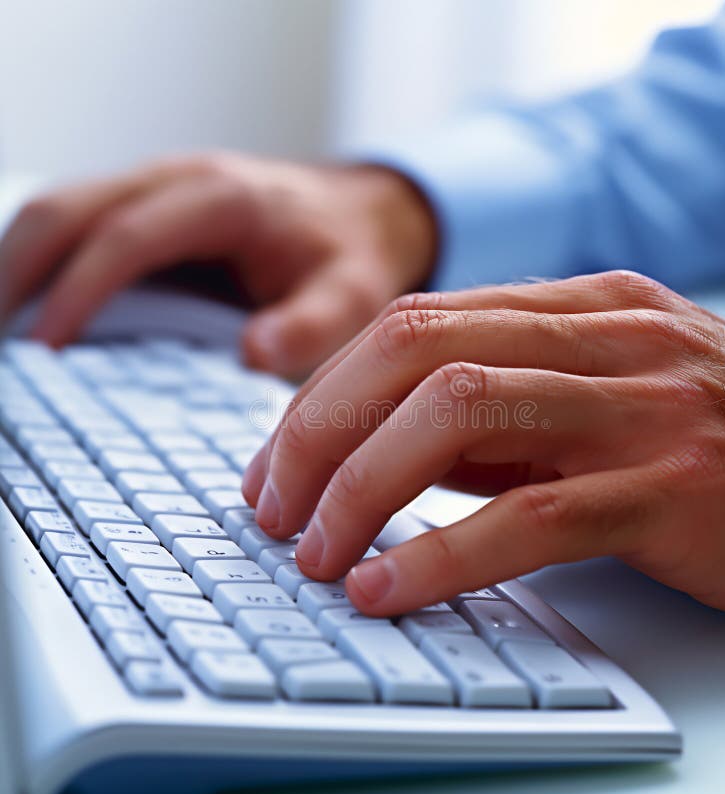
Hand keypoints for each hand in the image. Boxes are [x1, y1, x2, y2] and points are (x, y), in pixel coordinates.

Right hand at [0, 153, 436, 377]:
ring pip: (60, 212)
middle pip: (68, 210)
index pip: (128, 235)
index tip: (48, 346)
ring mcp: (157, 190)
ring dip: (16, 264)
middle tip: (0, 346)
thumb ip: (310, 325)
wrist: (362, 216)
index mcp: (224, 199)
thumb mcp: (353, 295)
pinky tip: (31, 309)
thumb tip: (251, 354)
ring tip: (1, 328)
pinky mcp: (150, 210)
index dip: (81, 288)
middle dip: (16, 270)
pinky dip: (43, 264)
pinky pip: (78, 227)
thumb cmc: (352, 256)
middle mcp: (178, 181)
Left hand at [243, 270, 724, 633]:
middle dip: (319, 429)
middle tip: (274, 506)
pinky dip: (442, 555)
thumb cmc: (721, 442)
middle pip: (414, 351)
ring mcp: (644, 406)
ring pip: (459, 412)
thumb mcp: (601, 401)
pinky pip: (533, 516)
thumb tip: (388, 452)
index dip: (324, 392)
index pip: (413, 325)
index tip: (278, 462)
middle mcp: (606, 336)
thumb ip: (502, 415)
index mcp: (580, 307)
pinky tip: (388, 588)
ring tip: (316, 551)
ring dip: (362, 487)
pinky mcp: (674, 490)